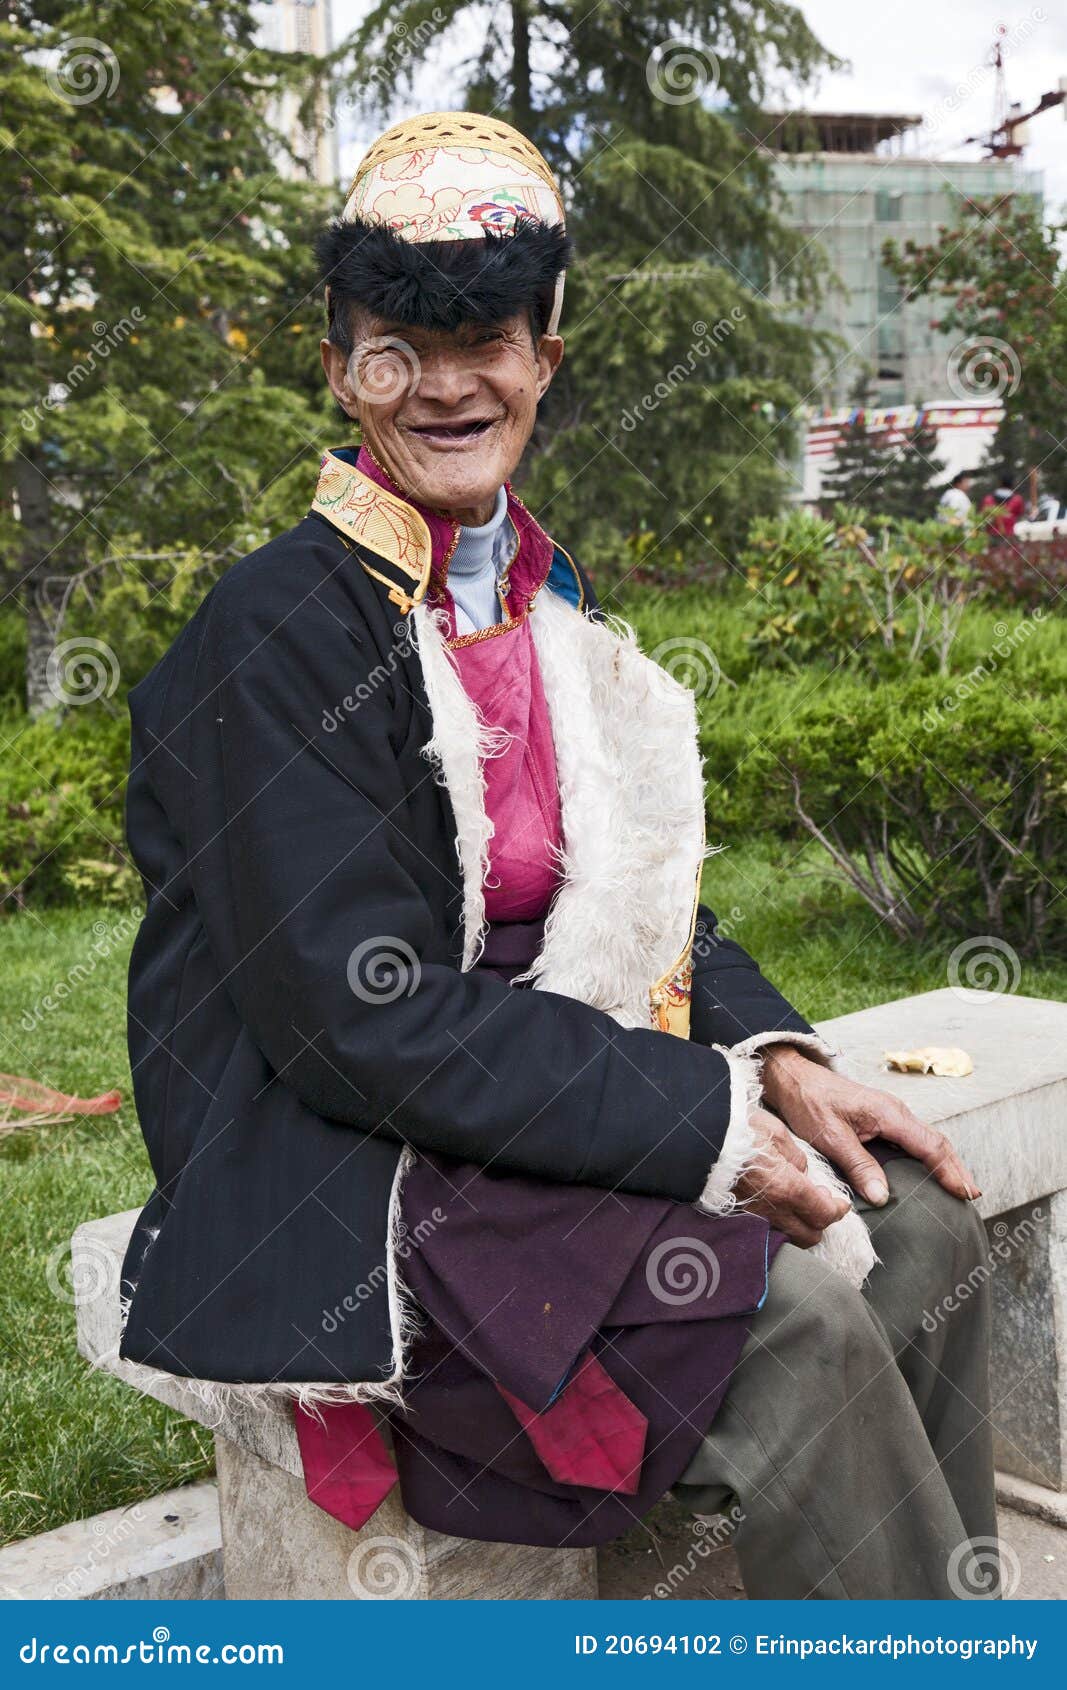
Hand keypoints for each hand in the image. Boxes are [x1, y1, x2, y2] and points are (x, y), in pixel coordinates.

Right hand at [734, 1106, 851, 1247]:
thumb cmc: (736, 1131)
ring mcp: (753, 1218)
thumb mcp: (776, 1133)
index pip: (824, 1214)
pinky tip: (776, 1209)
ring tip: (798, 1207)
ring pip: (788, 1238)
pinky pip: (766, 1231)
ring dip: (798, 1227)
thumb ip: (796, 1157)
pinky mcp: (737, 1217)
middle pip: (809, 1236)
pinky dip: (778, 1225)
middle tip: (821, 1204)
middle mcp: (773, 1210)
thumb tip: (802, 1171)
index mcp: (788, 1188)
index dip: (837, 1210)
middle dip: (820, 1223)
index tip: (841, 1203)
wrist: (696, 1139)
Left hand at [760, 1044, 980, 1205]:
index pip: (930, 1145)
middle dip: (956, 1168)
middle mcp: (896, 1112)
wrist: (794, 1078)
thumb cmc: (809, 1101)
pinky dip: (926, 1157)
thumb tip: (883, 1196)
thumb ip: (858, 1165)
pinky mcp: (881, 1120)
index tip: (966, 1193)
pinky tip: (926, 1173)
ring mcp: (890, 1115)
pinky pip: (912, 1140)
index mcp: (889, 1114)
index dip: (950, 1171)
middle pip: (936, 1142)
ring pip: (926, 1140)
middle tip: (972, 1195)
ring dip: (943, 1163)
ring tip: (957, 1188)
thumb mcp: (831, 1137)